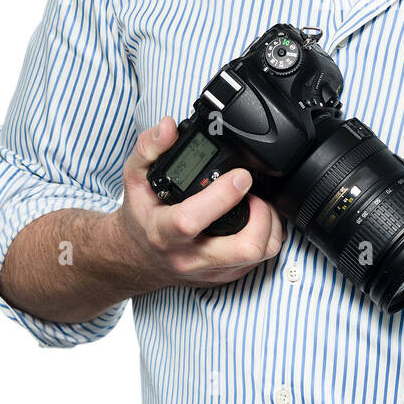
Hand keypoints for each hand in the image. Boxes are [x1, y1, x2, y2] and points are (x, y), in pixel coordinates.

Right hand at [114, 117, 284, 290]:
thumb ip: (149, 147)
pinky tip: (254, 219)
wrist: (137, 256)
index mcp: (163, 232)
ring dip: (268, 225)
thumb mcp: (134, 177)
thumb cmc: (142, 214)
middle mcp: (188, 257)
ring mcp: (209, 271)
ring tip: (256, 203)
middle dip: (261, 215)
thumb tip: (168, 126)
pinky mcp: (224, 277)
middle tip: (252, 192)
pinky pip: (259, 261)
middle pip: (243, 248)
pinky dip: (266, 236)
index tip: (240, 175)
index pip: (191, 221)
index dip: (222, 197)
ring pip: (259, 255)